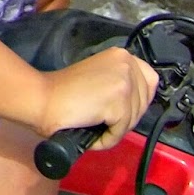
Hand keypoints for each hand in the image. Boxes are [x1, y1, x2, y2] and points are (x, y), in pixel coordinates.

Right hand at [37, 47, 158, 148]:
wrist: (43, 98)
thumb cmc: (63, 91)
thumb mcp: (99, 75)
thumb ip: (119, 80)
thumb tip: (137, 102)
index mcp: (121, 55)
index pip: (150, 80)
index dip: (137, 99)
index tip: (120, 108)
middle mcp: (126, 64)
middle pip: (144, 103)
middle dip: (125, 117)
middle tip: (102, 120)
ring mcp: (124, 82)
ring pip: (133, 119)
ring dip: (114, 130)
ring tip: (92, 126)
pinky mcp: (118, 103)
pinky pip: (121, 132)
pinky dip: (106, 139)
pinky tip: (91, 133)